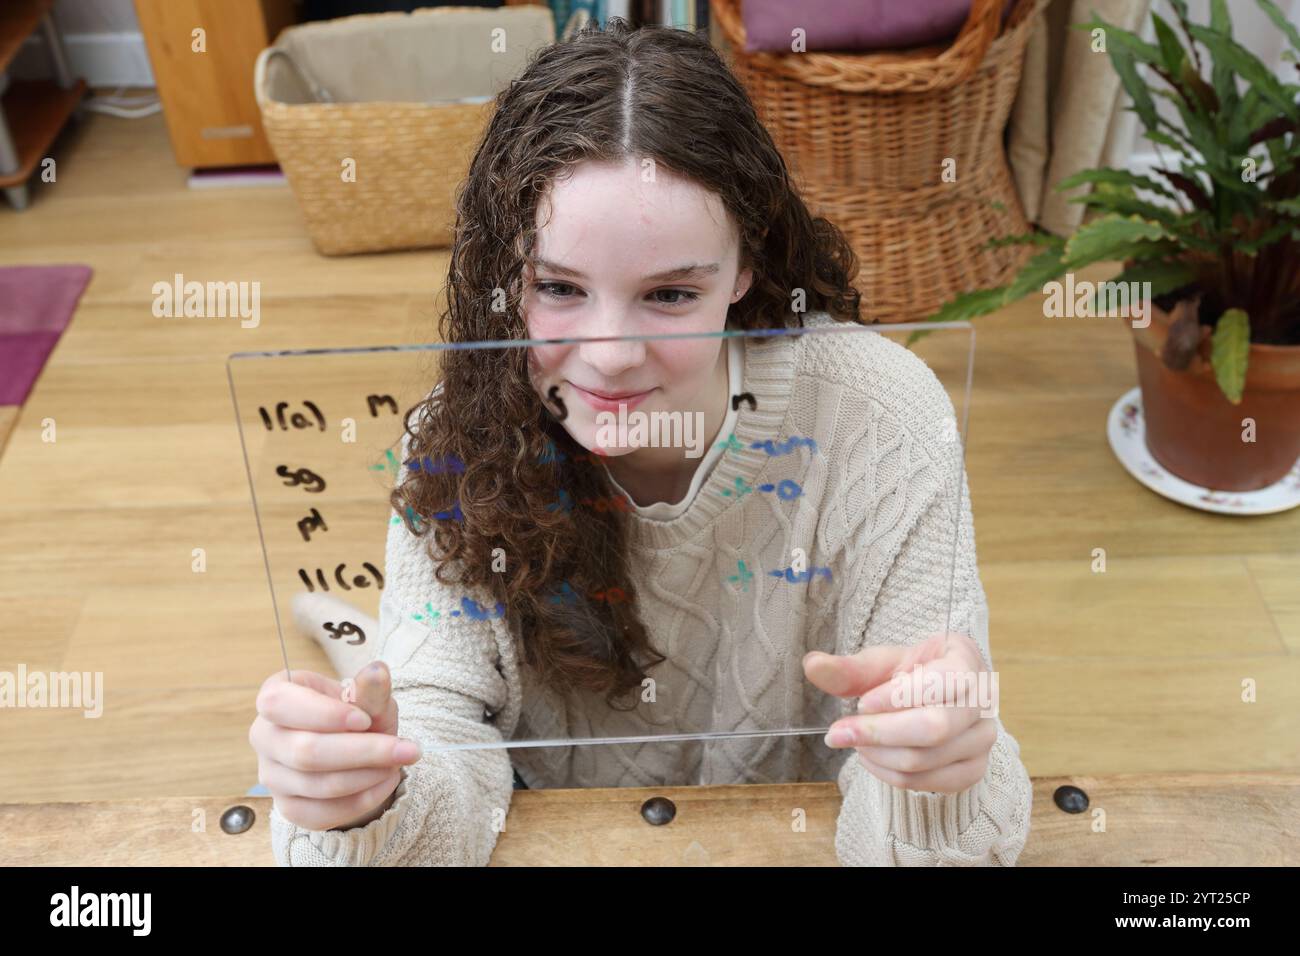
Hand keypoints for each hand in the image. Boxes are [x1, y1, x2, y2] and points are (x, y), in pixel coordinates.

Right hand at [249, 660, 421, 830]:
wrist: (356, 751)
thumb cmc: (357, 716)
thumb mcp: (368, 698)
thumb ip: (370, 689)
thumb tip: (377, 671)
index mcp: (274, 696)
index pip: (280, 704)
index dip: (324, 714)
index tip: (365, 720)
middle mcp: (264, 736)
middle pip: (305, 751)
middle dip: (362, 752)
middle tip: (406, 749)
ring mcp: (271, 775)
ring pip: (317, 785)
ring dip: (367, 776)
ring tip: (398, 762)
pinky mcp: (287, 807)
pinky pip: (322, 813)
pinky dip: (362, 800)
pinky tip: (385, 781)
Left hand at [803, 633, 997, 793]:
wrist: (936, 697)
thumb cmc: (910, 674)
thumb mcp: (881, 663)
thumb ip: (849, 667)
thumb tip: (812, 665)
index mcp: (966, 661)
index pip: (937, 685)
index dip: (895, 698)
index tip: (860, 703)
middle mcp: (983, 703)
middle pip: (933, 729)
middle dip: (877, 733)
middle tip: (838, 732)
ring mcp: (982, 740)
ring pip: (926, 759)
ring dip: (878, 754)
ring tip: (852, 739)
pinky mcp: (972, 770)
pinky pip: (928, 783)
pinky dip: (889, 774)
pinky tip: (870, 757)